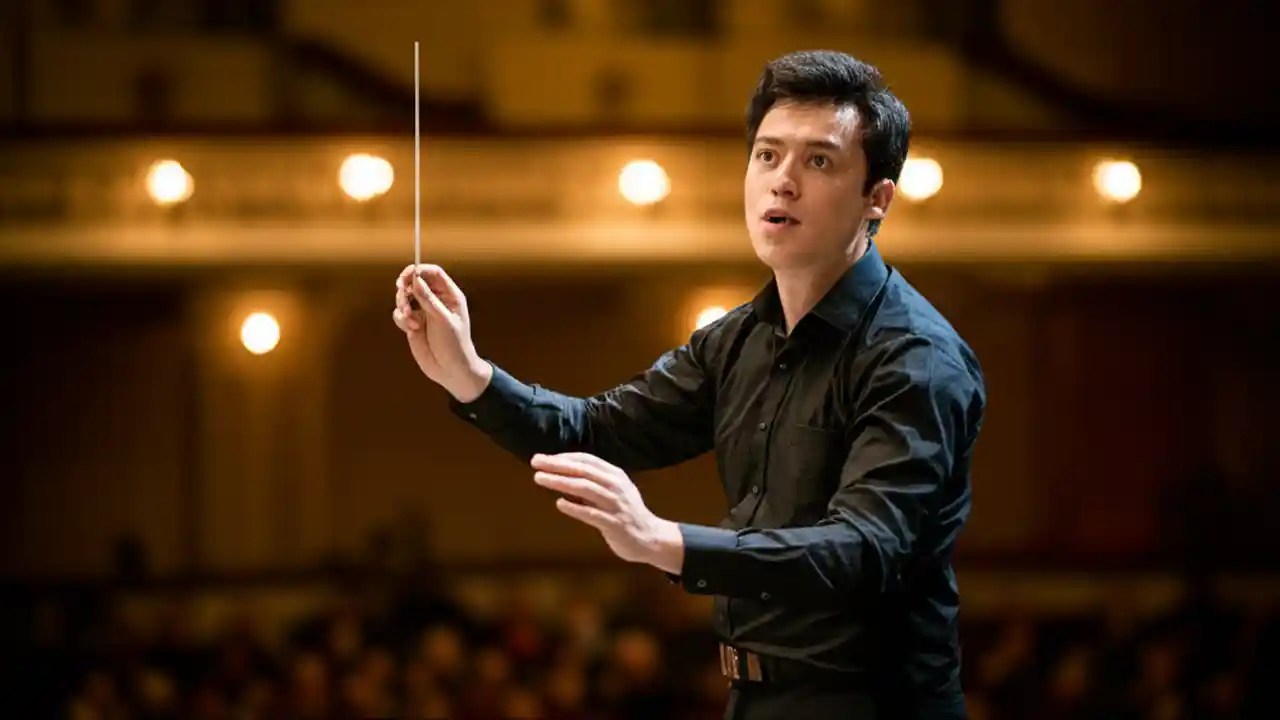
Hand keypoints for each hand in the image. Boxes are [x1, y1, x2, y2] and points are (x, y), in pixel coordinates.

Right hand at [392, 263, 491, 401]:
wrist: (450, 370)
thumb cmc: (454, 344)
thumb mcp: (442, 320)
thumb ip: (428, 299)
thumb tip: (415, 278)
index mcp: (449, 295)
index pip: (433, 273)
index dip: (419, 270)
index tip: (406, 276)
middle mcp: (435, 301)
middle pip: (414, 281)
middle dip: (405, 287)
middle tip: (402, 294)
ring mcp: (423, 312)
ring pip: (404, 297)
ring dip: (402, 305)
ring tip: (411, 320)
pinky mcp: (413, 323)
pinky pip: (400, 313)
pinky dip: (401, 319)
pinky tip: (411, 329)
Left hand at [531, 452, 683, 573]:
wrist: (650, 538)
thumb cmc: (626, 513)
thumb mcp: (613, 491)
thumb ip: (593, 482)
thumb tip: (564, 473)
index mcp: (615, 475)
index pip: (587, 460)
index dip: (564, 457)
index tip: (543, 458)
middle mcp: (616, 486)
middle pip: (583, 471)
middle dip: (557, 465)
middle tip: (535, 462)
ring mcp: (616, 505)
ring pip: (585, 488)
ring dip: (561, 482)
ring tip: (540, 478)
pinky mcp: (614, 524)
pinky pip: (592, 514)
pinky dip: (575, 508)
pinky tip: (559, 504)